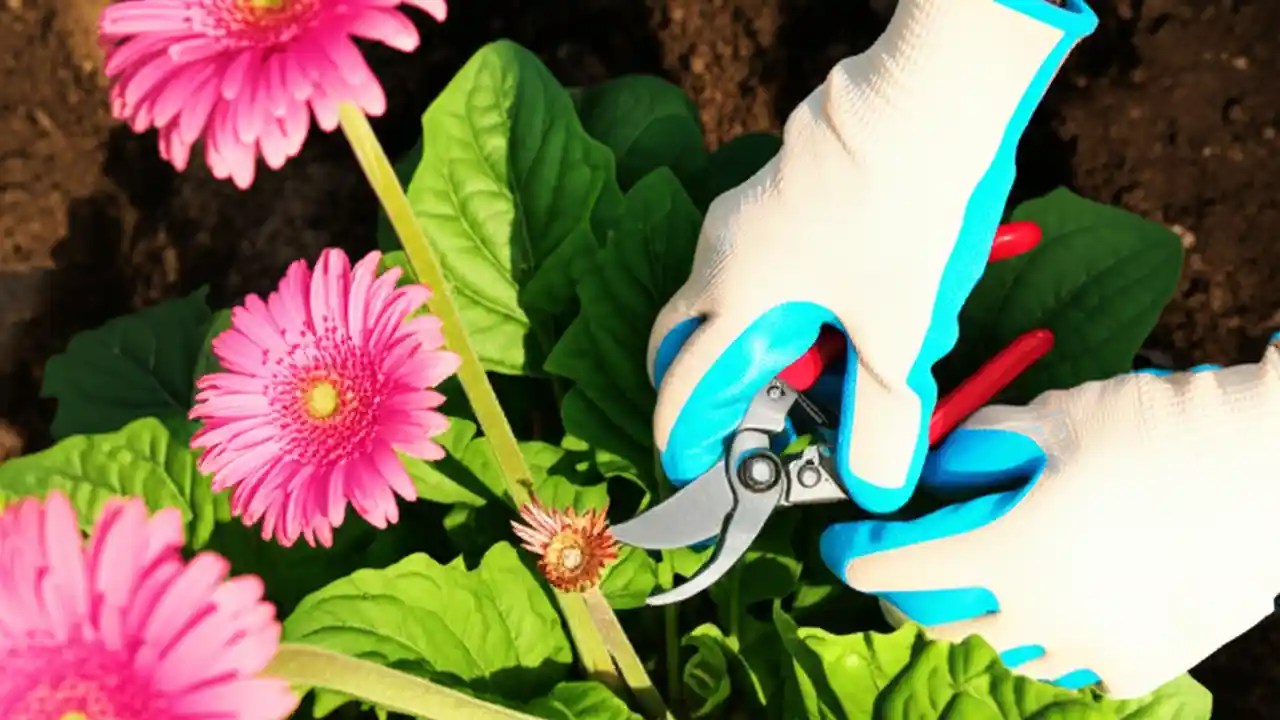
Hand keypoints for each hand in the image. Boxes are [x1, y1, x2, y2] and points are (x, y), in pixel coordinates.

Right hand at [647, 0, 1097, 512]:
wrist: (930, 99)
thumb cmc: (901, 214)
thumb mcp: (898, 335)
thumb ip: (885, 420)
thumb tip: (879, 486)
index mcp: (733, 297)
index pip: (681, 384)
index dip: (682, 436)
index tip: (689, 470)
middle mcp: (722, 255)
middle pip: (681, 336)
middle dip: (699, 385)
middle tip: (738, 423)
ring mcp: (745, 216)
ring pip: (724, 297)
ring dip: (753, 344)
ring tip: (818, 373)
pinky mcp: (777, 193)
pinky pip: (759, 264)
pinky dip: (782, 303)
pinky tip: (845, 312)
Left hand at [820, 344, 1279, 697]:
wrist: (1276, 468)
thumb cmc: (1164, 432)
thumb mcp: (1053, 420)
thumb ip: (978, 446)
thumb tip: (934, 465)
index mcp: (1010, 554)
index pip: (901, 569)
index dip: (859, 554)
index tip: (841, 544)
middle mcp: (1042, 616)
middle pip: (941, 616)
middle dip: (914, 585)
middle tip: (914, 553)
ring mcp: (1090, 649)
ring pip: (1001, 642)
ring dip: (981, 609)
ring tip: (994, 566)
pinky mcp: (1132, 666)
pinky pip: (1061, 658)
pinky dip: (1043, 629)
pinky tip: (1058, 593)